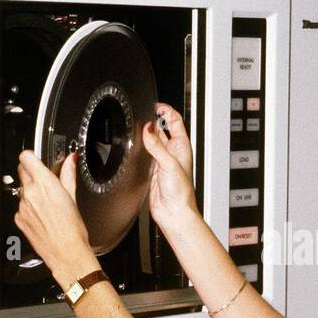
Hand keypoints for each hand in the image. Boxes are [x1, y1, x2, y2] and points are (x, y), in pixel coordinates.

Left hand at [15, 150, 100, 286]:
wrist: (66, 253)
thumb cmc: (72, 230)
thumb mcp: (73, 198)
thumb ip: (68, 175)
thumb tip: (70, 161)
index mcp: (44, 184)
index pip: (26, 157)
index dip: (32, 157)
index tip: (38, 160)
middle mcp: (29, 193)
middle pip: (22, 171)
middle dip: (32, 173)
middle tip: (46, 182)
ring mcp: (22, 206)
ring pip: (22, 190)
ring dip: (32, 192)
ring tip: (49, 205)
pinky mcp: (19, 219)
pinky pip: (21, 207)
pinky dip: (30, 208)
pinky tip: (44, 217)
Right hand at [143, 103, 199, 234]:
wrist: (174, 213)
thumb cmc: (180, 192)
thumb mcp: (168, 164)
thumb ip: (157, 145)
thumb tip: (148, 128)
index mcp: (182, 147)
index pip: (175, 121)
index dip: (166, 110)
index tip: (155, 105)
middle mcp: (173, 152)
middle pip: (164, 129)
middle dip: (154, 120)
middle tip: (143, 113)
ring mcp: (163, 161)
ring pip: (154, 141)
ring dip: (147, 134)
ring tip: (137, 126)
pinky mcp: (154, 170)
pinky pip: (147, 154)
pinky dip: (141, 147)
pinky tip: (135, 145)